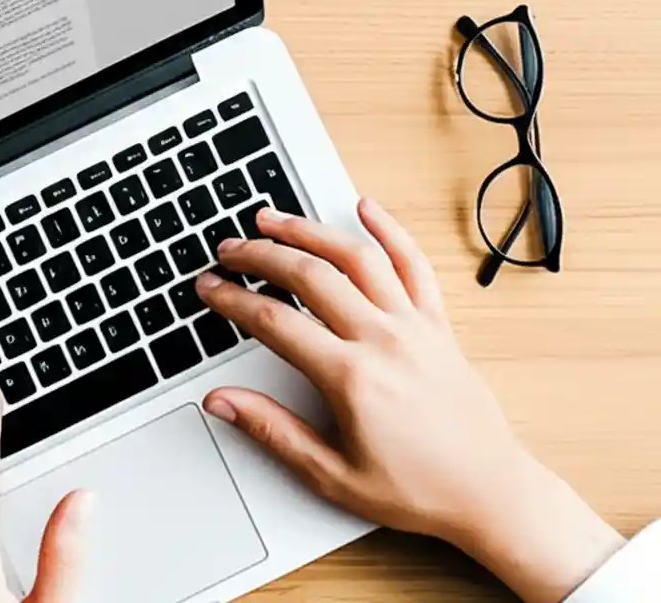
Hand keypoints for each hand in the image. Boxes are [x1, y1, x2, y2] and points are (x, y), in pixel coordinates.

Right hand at [196, 199, 623, 602]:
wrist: (490, 492)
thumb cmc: (418, 490)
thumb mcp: (331, 475)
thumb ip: (272, 431)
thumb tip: (223, 402)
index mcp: (352, 378)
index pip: (275, 322)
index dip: (233, 300)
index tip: (210, 289)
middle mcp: (384, 341)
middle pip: (310, 276)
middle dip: (261, 255)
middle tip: (229, 249)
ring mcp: (414, 327)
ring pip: (356, 258)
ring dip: (310, 231)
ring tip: (275, 218)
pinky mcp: (438, 325)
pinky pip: (413, 265)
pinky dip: (389, 231)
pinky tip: (366, 209)